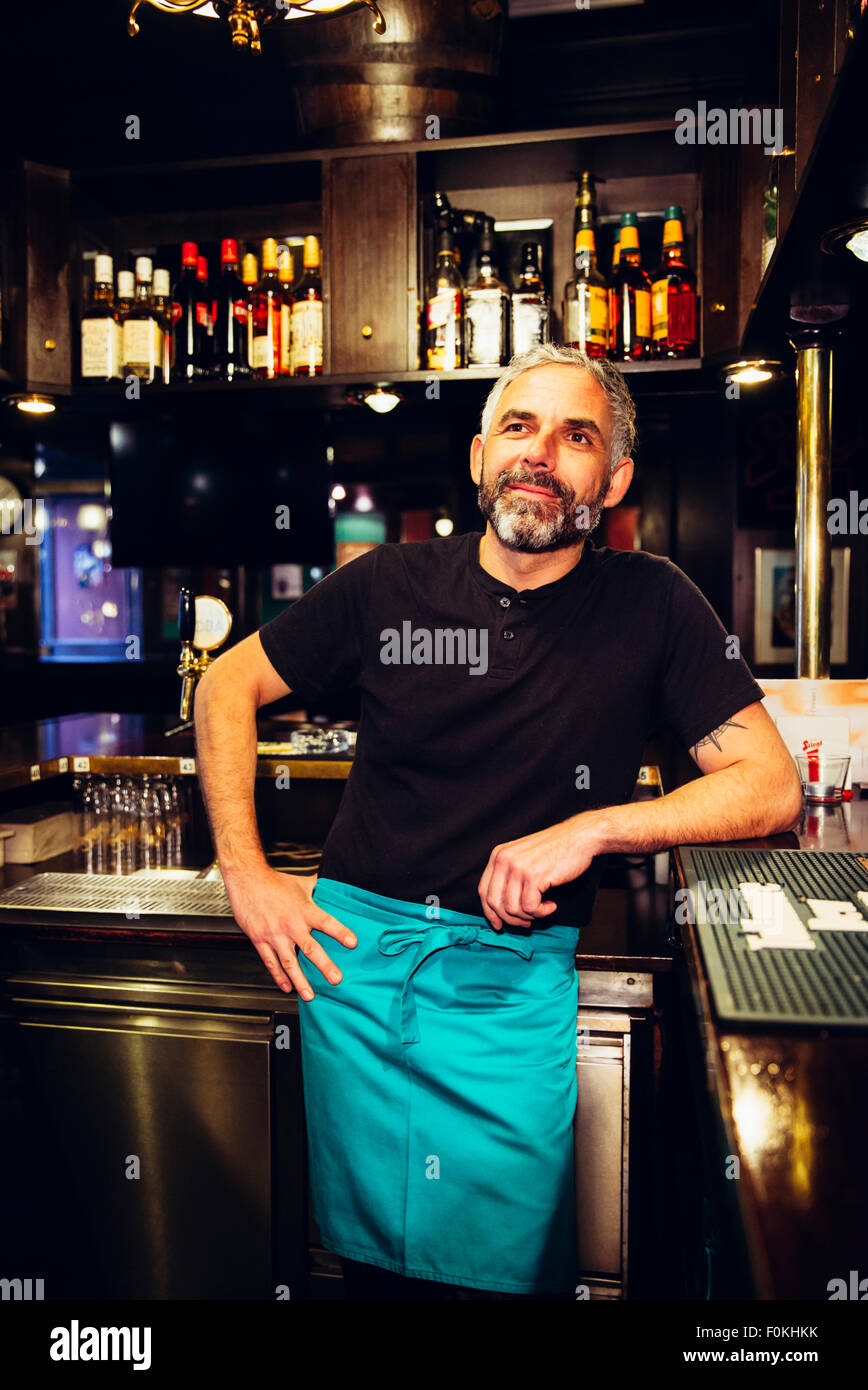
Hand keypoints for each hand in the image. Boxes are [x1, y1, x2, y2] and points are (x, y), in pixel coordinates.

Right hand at [221, 865, 355, 997]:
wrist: (246, 879)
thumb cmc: (274, 881)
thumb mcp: (301, 883)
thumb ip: (318, 889)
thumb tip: (334, 887)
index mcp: (303, 910)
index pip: (326, 922)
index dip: (340, 932)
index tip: (352, 943)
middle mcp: (290, 924)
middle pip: (310, 948)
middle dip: (324, 965)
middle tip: (336, 979)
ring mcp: (274, 935)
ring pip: (289, 962)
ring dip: (300, 980)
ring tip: (309, 995)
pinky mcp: (260, 940)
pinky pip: (270, 962)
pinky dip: (278, 976)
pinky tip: (286, 987)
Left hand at [477, 813, 602, 929]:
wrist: (579, 837)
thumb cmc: (556, 849)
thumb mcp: (523, 857)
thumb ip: (509, 876)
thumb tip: (501, 908)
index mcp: (498, 855)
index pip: (484, 891)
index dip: (490, 912)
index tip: (499, 924)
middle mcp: (504, 860)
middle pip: (494, 903)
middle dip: (510, 919)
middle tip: (526, 922)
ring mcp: (518, 868)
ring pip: (512, 908)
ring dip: (529, 916)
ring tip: (542, 909)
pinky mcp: (534, 876)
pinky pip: (530, 907)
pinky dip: (541, 912)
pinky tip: (551, 905)